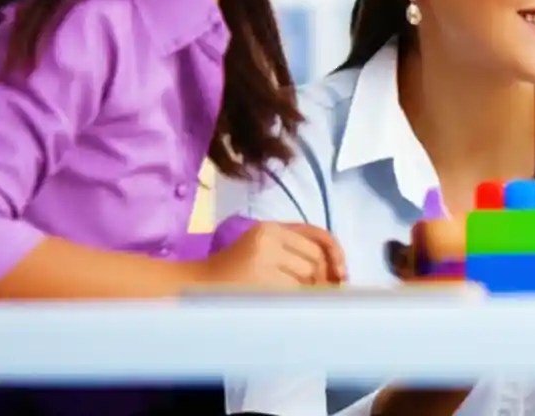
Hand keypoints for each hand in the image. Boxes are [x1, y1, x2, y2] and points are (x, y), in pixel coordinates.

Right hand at [198, 222, 345, 287]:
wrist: (192, 288)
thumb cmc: (230, 275)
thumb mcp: (263, 253)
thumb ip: (295, 255)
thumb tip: (337, 277)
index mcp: (270, 227)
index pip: (317, 234)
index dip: (336, 253)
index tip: (342, 273)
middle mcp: (268, 236)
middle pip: (315, 258)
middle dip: (322, 279)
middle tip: (319, 295)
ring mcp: (263, 256)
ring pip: (306, 276)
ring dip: (308, 292)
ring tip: (294, 301)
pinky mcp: (259, 277)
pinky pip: (294, 292)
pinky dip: (297, 301)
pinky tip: (288, 307)